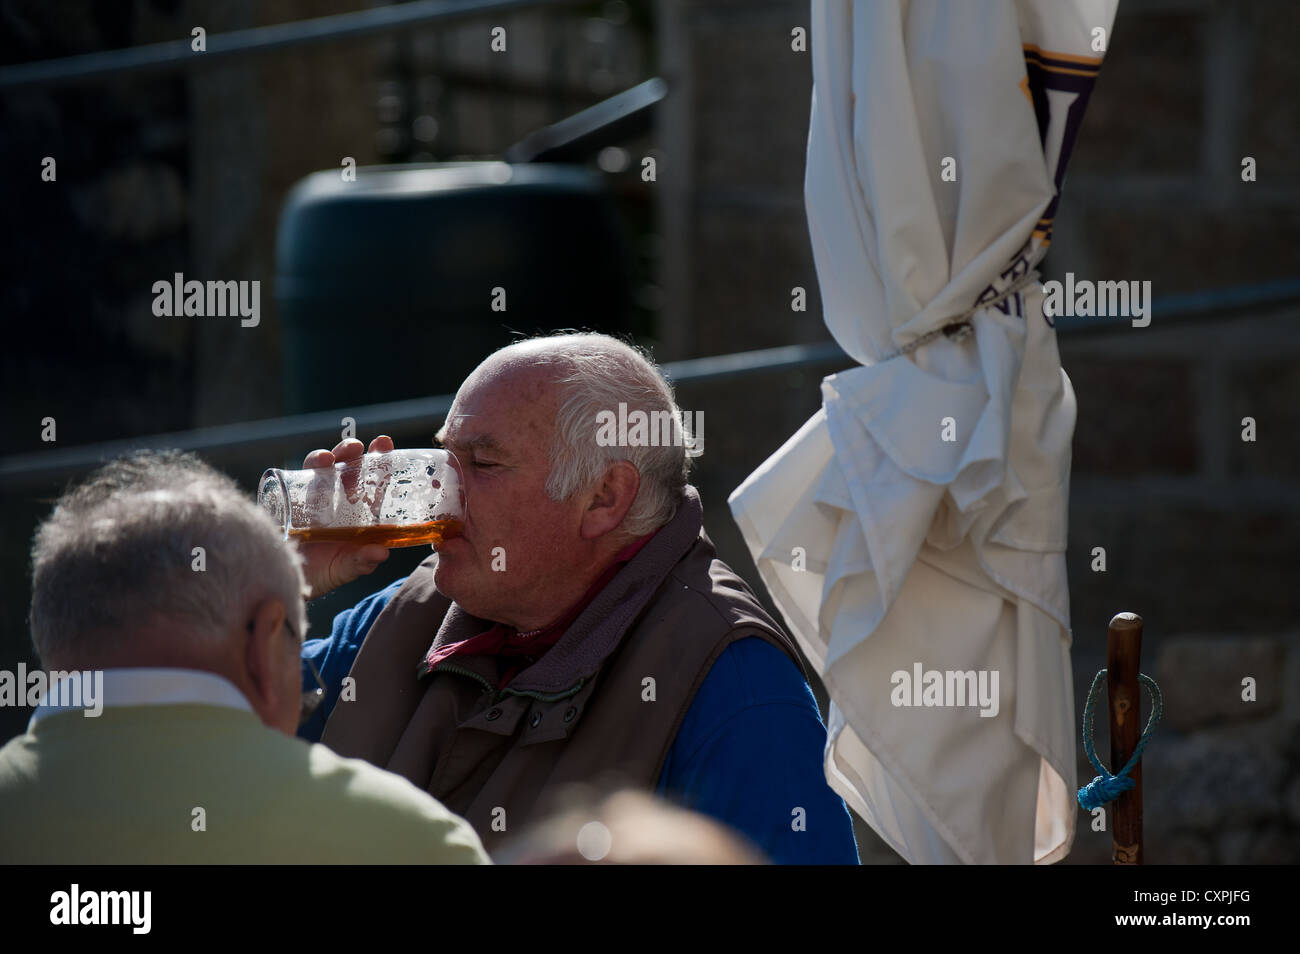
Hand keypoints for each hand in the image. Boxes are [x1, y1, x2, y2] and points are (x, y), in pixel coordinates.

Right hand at [297, 435, 394, 598]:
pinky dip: (310, 467)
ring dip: (329, 456)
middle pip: (346, 467)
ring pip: (322, 468)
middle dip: (352, 451)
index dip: (380, 461)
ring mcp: (314, 497)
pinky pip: (299, 478)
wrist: (286, 582)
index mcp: (358, 511)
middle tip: (358, 446)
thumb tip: (381, 553)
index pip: (372, 481)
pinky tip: (319, 464)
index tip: (384, 444)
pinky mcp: (292, 500)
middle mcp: (337, 499)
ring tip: (331, 457)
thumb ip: (362, 562)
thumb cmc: (323, 573)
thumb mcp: (345, 569)